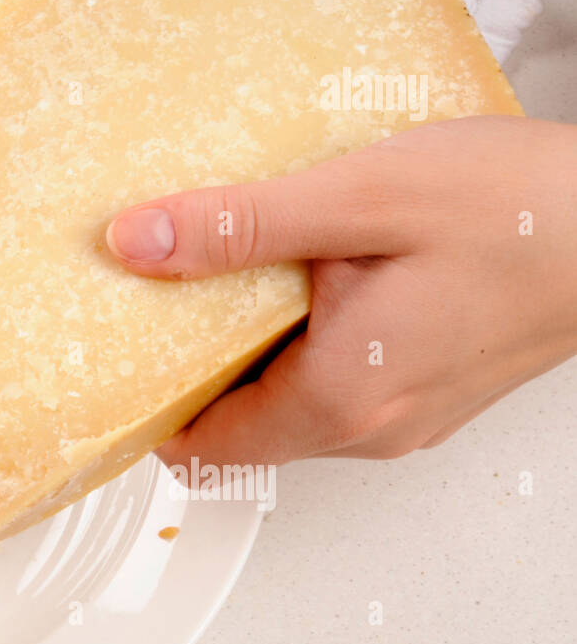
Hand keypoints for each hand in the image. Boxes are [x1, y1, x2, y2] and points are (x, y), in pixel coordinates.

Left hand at [106, 115, 576, 464]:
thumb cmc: (522, 208)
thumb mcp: (359, 197)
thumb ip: (239, 226)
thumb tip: (139, 241)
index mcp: (343, 397)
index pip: (204, 446)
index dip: (152, 402)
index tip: (121, 352)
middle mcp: (374, 426)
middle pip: (242, 424)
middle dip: (196, 365)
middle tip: (167, 289)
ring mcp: (407, 414)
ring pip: (290, 402)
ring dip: (253, 347)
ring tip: (238, 269)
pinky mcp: (428, 388)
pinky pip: (337, 382)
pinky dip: (304, 340)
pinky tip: (309, 274)